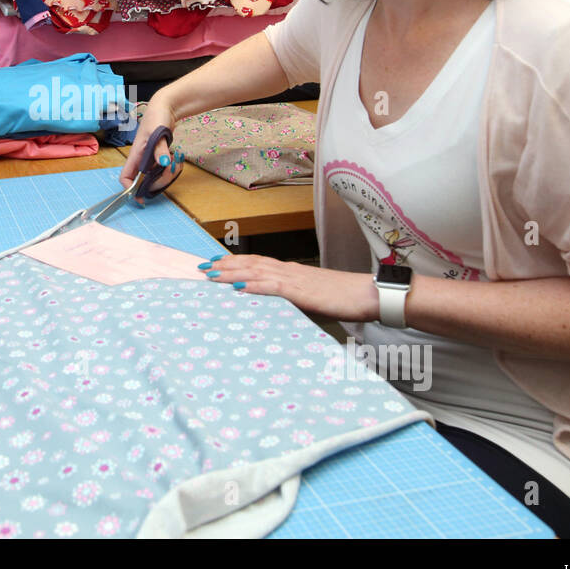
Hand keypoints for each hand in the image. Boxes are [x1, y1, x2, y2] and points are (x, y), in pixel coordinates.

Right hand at [119, 96, 181, 198]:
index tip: (141, 196)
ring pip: (156, 177)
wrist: (165, 108)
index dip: (130, 189)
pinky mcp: (158, 157)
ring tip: (175, 161)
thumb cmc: (156, 117)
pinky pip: (164, 170)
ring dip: (168, 174)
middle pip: (145, 181)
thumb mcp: (157, 133)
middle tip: (171, 169)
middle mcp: (141, 159)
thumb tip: (162, 163)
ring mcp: (149, 159)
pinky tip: (176, 159)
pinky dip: (172, 168)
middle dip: (159, 180)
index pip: (126, 177)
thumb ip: (159, 149)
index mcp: (135, 154)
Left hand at [198, 253, 378, 321]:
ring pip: (256, 272)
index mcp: (291, 272)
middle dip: (225, 265)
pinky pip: (272, 287)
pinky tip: (238, 288)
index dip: (234, 262)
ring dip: (232, 273)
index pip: (257, 263)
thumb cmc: (343, 297)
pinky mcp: (301, 291)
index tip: (215, 264)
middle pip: (250, 264)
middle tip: (202, 267)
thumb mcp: (312, 298)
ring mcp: (294, 279)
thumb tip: (276, 306)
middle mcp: (289, 271)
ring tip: (211, 274)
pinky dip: (253, 286)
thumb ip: (293, 299)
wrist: (367, 294)